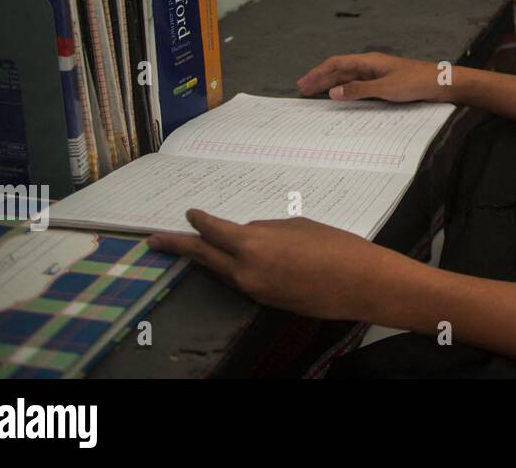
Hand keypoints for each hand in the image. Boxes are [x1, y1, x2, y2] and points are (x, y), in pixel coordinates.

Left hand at [146, 210, 388, 319]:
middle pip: (204, 257)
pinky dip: (234, 268)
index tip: (188, 215)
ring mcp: (255, 290)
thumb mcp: (297, 227)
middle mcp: (246, 272)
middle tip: (155, 241)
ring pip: (223, 270)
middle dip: (178, 247)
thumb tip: (250, 236)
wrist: (360, 283)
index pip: (213, 232)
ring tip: (193, 247)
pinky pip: (242, 280)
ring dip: (209, 258)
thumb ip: (266, 231)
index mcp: (253, 246)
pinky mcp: (267, 301)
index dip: (198, 223)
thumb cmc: (335, 247)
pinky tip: (237, 260)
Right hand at [296, 51, 446, 101]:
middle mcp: (371, 65)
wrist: (441, 83)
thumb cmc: (416, 82)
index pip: (336, 63)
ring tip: (315, 93)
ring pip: (348, 77)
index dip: (318, 72)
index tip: (303, 82)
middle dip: (320, 79)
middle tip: (303, 90)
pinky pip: (359, 84)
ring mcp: (378, 73)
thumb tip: (333, 91)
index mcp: (369, 61)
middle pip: (340, 70)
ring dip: (331, 84)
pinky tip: (341, 96)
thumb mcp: (385, 88)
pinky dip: (346, 89)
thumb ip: (359, 90)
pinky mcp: (385, 82)